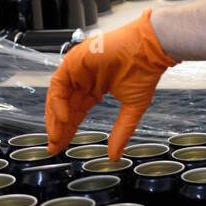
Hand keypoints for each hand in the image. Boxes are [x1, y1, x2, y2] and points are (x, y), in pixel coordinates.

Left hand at [45, 9, 177, 158]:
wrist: (151, 49)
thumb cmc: (145, 71)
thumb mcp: (133, 108)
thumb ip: (121, 132)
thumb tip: (114, 157)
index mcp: (96, 88)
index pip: (76, 111)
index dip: (68, 130)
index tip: (60, 146)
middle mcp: (84, 78)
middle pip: (64, 106)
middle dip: (58, 127)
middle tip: (54, 146)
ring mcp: (78, 68)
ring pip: (58, 95)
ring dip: (55, 116)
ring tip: (57, 136)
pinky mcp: (75, 59)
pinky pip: (59, 83)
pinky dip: (58, 100)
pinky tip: (65, 117)